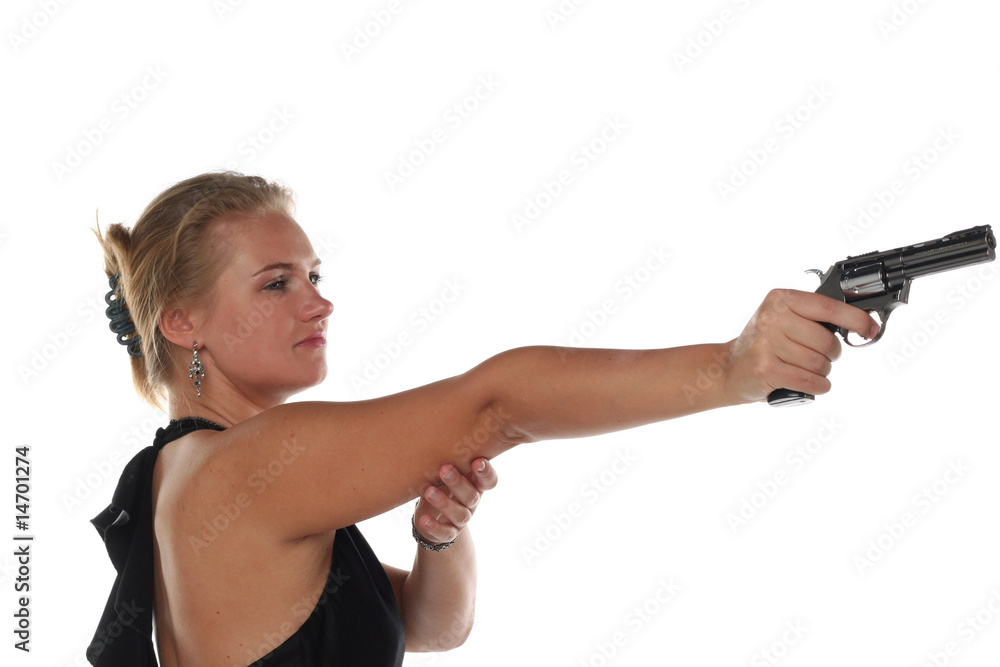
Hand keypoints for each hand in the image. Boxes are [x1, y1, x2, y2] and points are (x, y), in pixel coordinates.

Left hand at [413, 458, 496, 546]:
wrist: (432, 515)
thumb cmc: (441, 485)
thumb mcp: (447, 473)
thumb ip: (450, 461)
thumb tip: (439, 436)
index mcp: (475, 485)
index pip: (489, 481)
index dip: (486, 473)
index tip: (477, 462)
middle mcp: (472, 502)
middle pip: (472, 496)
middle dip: (458, 483)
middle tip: (444, 469)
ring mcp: (462, 519)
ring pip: (460, 514)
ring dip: (444, 503)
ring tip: (428, 491)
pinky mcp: (450, 533)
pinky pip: (446, 533)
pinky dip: (435, 527)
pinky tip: (424, 519)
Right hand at [723, 289, 879, 403]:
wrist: (728, 368)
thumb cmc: (764, 346)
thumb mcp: (783, 320)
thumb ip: (814, 318)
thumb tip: (861, 325)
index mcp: (781, 299)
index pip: (828, 307)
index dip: (856, 320)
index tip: (870, 329)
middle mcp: (772, 318)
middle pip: (827, 341)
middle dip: (830, 355)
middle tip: (815, 357)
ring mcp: (767, 343)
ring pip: (820, 364)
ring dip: (821, 373)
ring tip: (803, 370)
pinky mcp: (766, 369)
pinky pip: (810, 380)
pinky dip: (817, 386)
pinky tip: (809, 384)